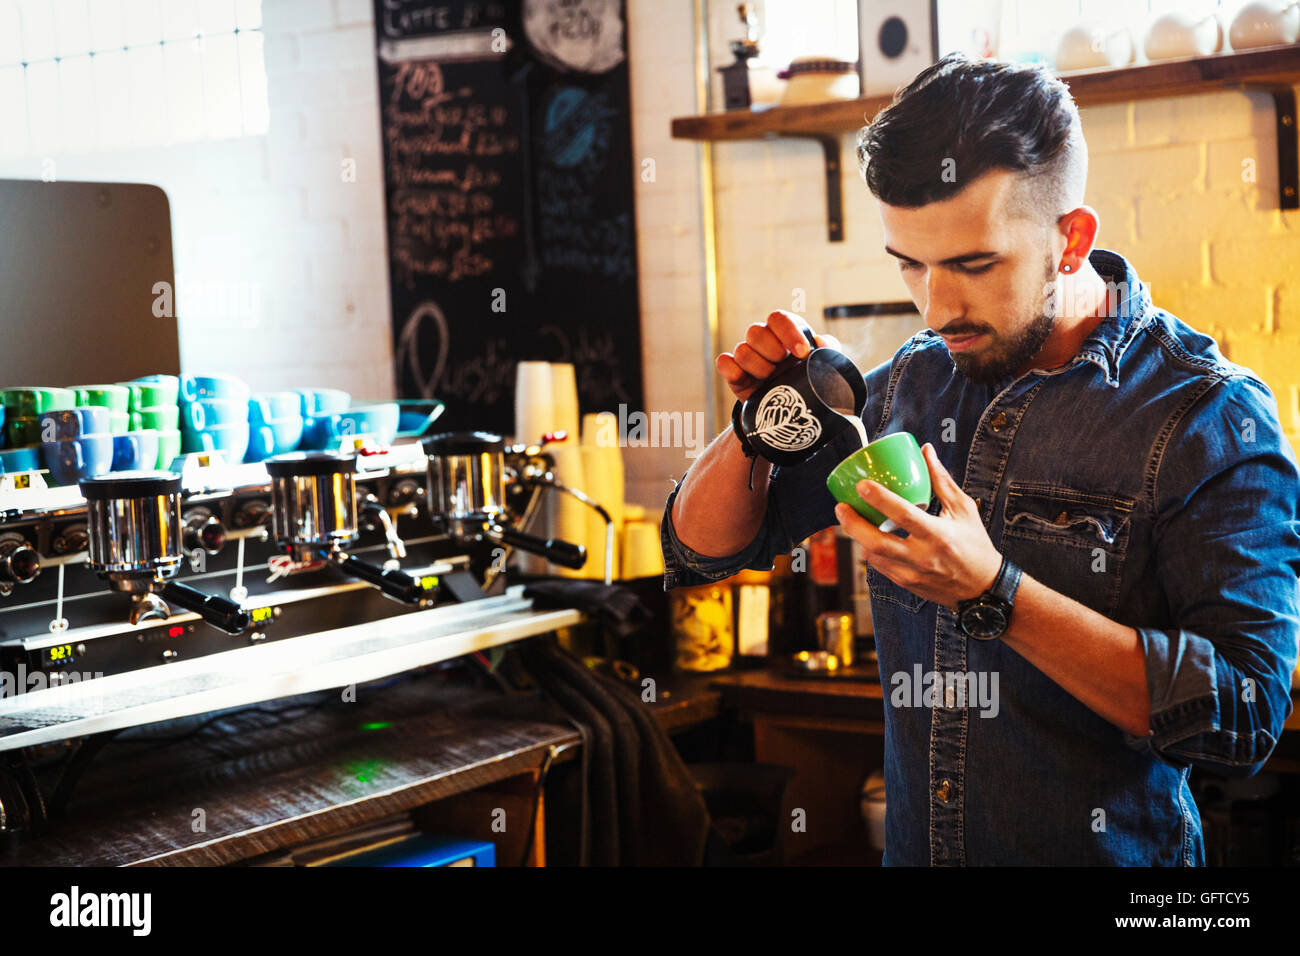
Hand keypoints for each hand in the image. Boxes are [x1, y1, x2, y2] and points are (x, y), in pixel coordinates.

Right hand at [716, 310, 840, 400]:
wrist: (792, 411)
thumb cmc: (810, 379)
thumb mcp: (825, 364)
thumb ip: (829, 349)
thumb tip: (820, 342)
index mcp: (785, 332)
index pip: (778, 318)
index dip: (789, 333)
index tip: (802, 353)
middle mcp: (763, 340)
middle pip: (755, 331)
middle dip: (771, 351)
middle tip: (783, 365)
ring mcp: (747, 357)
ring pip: (741, 350)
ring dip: (758, 367)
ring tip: (770, 380)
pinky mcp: (735, 374)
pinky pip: (724, 363)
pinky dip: (733, 371)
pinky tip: (749, 381)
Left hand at [833, 442, 1003, 608]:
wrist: (983, 588)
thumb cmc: (975, 545)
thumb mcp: (963, 509)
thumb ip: (941, 481)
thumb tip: (925, 451)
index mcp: (938, 535)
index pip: (903, 515)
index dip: (879, 499)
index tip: (861, 485)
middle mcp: (922, 557)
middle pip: (877, 542)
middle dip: (853, 524)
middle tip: (841, 506)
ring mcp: (912, 574)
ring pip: (873, 556)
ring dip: (858, 536)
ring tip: (850, 518)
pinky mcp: (906, 584)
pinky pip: (878, 567)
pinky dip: (869, 550)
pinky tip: (866, 536)